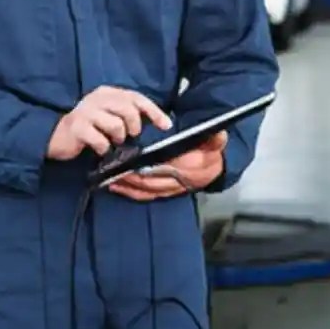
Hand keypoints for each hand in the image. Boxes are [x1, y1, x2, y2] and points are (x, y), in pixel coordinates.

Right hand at [46, 86, 172, 160]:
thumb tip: (156, 121)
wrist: (57, 137)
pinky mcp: (77, 128)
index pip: (136, 97)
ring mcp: (86, 112)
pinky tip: (99, 148)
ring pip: (116, 125)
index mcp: (107, 92)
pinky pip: (101, 140)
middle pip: (128, 109)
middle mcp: (96, 98)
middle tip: (130, 136)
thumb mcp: (109, 116)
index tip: (166, 125)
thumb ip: (128, 114)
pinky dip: (104, 148)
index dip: (154, 111)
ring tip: (112, 141)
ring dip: (118, 138)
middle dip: (134, 126)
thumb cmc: (88, 128)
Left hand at [108, 131, 227, 201]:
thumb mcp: (215, 144)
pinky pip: (145, 195)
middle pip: (149, 182)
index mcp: (186, 169)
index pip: (164, 171)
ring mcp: (169, 189)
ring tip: (110, 179)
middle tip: (113, 170)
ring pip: (144, 191)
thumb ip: (215, 139)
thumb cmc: (210, 154)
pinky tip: (117, 186)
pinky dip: (130, 192)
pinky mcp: (163, 192)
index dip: (148, 170)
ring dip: (127, 186)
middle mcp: (176, 182)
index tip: (132, 163)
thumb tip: (219, 132)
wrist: (214, 169)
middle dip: (131, 178)